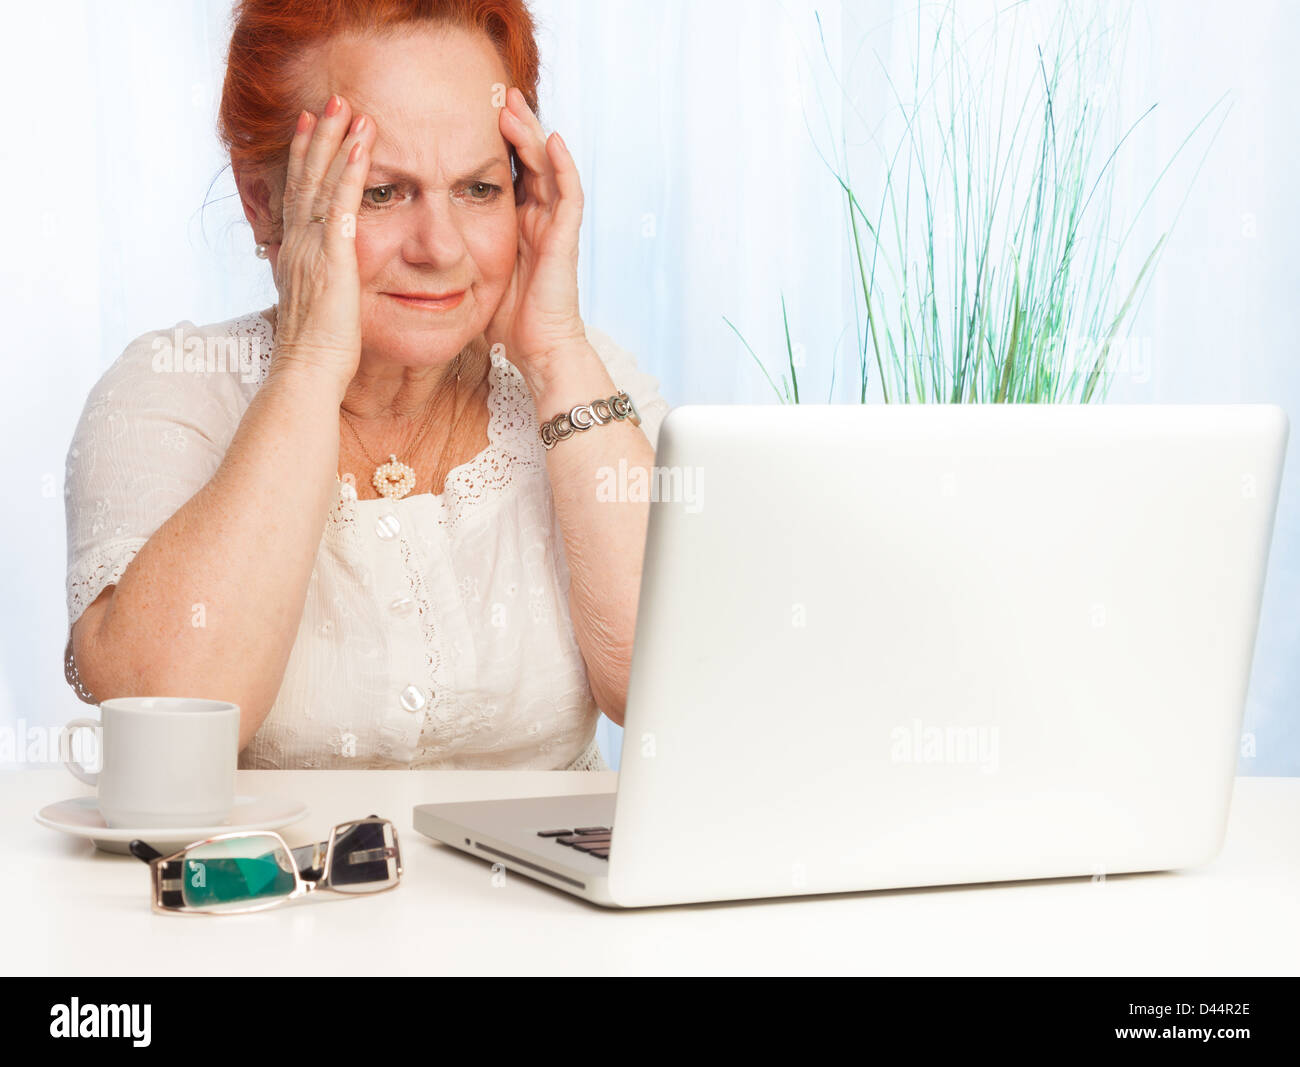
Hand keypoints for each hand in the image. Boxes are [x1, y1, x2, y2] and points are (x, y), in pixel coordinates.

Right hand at [266, 94, 376, 387]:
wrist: (307, 374)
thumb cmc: (318, 354)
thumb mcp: (318, 311)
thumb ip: (322, 287)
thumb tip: (326, 283)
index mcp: (297, 255)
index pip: (299, 195)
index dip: (304, 159)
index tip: (309, 126)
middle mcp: (299, 245)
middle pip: (306, 177)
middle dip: (317, 136)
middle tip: (328, 100)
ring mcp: (313, 249)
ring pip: (321, 182)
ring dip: (335, 141)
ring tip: (347, 107)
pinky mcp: (333, 259)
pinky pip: (343, 206)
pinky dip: (350, 173)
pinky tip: (361, 146)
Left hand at [485, 87, 587, 382]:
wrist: (538, 352)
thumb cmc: (508, 325)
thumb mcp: (473, 278)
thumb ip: (456, 253)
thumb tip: (416, 245)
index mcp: (518, 228)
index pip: (509, 175)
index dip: (496, 146)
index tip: (471, 118)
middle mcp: (539, 222)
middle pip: (529, 162)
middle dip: (514, 128)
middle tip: (495, 95)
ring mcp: (555, 228)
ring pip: (548, 168)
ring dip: (533, 134)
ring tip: (514, 104)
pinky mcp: (566, 239)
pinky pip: (569, 194)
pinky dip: (563, 166)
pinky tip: (552, 139)